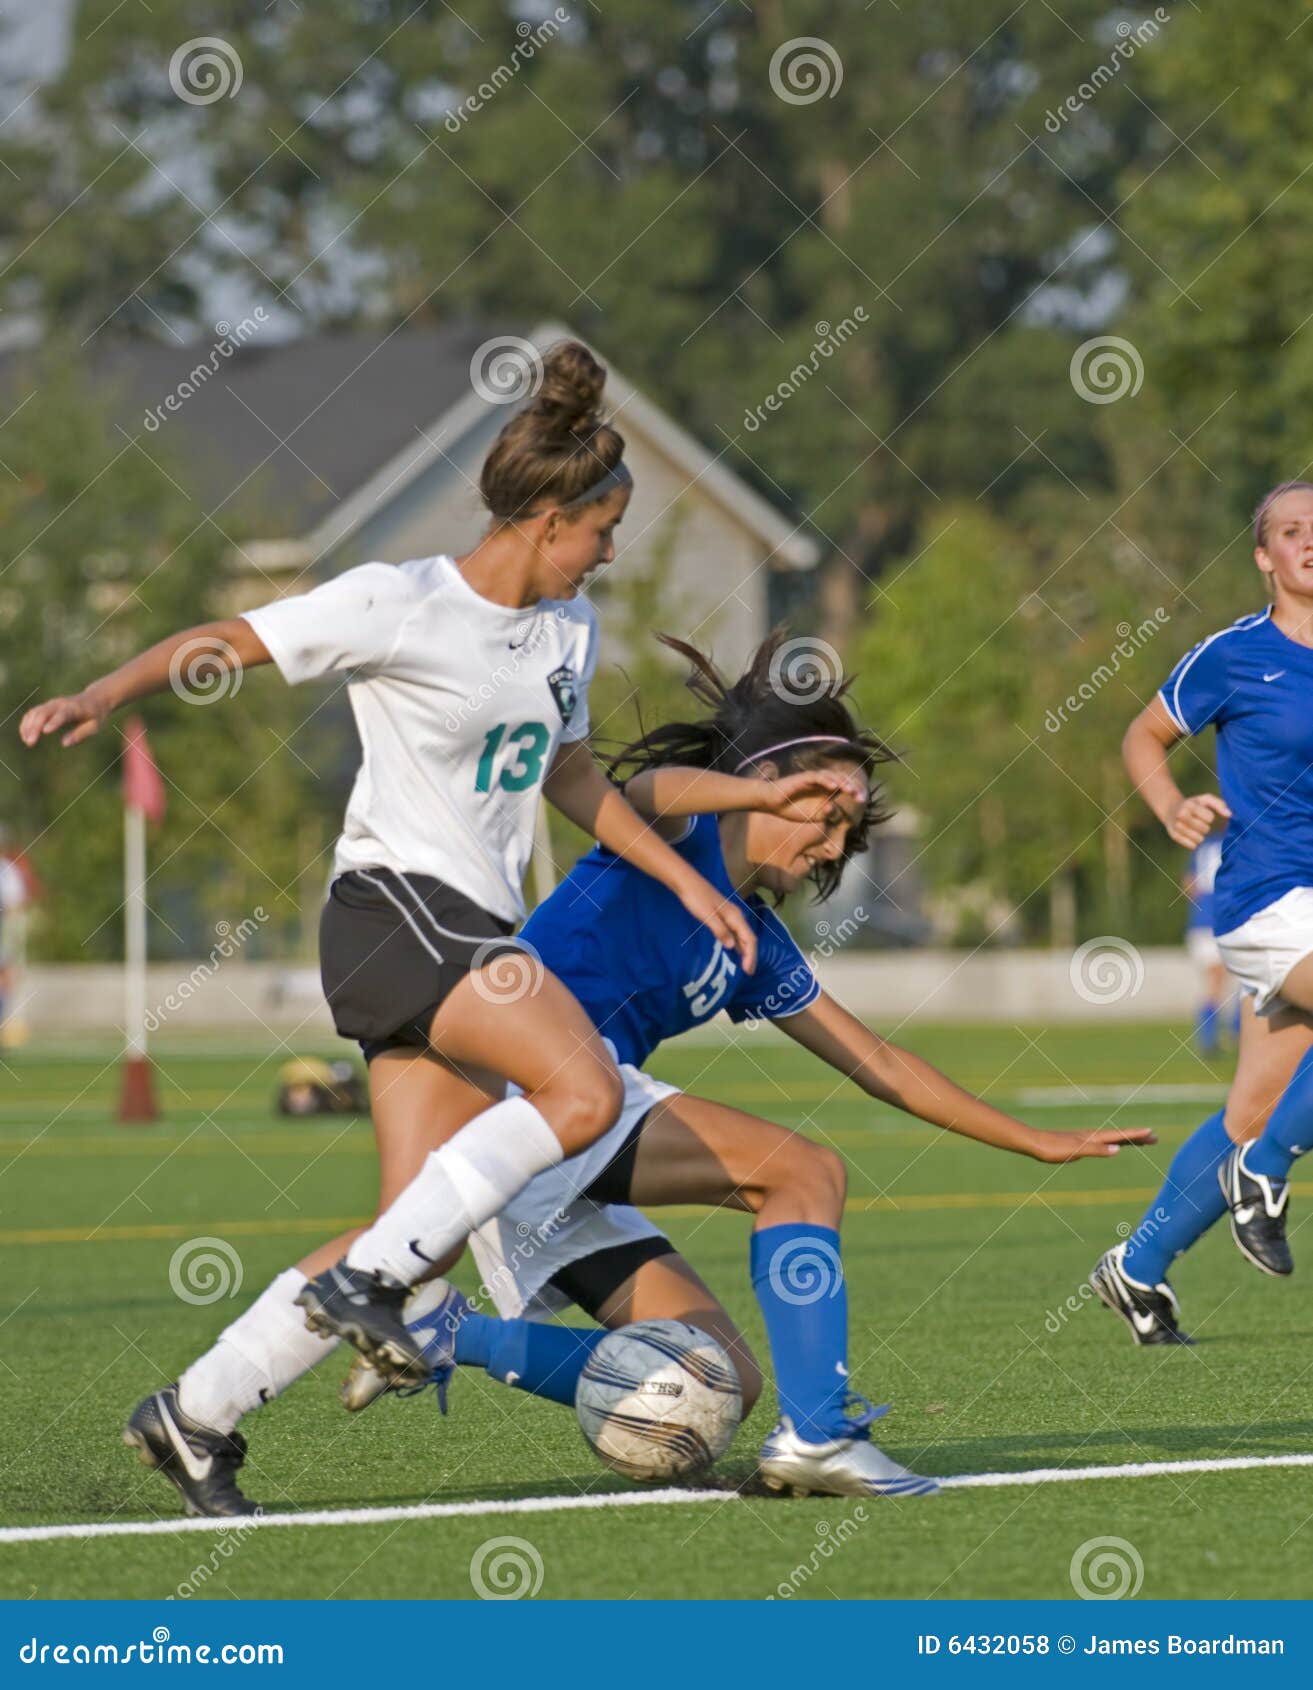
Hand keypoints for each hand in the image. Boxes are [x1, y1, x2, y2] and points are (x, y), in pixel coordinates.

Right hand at [20, 686, 110, 748]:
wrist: (94, 699)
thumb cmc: (96, 715)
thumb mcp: (95, 725)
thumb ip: (81, 734)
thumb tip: (64, 744)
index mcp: (74, 708)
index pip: (62, 714)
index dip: (54, 722)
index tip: (45, 731)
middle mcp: (60, 704)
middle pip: (43, 713)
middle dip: (35, 727)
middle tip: (30, 743)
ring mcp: (52, 704)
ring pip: (35, 712)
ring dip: (28, 726)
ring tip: (28, 742)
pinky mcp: (46, 706)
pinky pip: (32, 713)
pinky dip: (27, 723)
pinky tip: (25, 735)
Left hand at [678, 875, 756, 973]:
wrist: (686, 882)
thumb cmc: (696, 898)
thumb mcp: (707, 916)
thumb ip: (720, 931)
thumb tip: (732, 947)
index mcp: (735, 916)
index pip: (749, 939)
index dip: (751, 956)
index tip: (748, 971)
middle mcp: (736, 916)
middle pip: (749, 938)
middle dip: (750, 955)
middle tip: (748, 972)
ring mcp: (730, 915)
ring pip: (742, 935)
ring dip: (745, 950)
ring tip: (743, 965)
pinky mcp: (723, 915)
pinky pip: (735, 932)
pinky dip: (737, 944)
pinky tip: (733, 951)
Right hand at [754, 769, 865, 822]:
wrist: (772, 804)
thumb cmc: (792, 809)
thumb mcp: (813, 815)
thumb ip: (826, 814)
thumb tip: (836, 811)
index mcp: (826, 790)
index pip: (844, 787)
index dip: (854, 792)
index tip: (863, 801)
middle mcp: (822, 782)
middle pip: (841, 779)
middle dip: (853, 787)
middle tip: (862, 798)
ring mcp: (813, 778)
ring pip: (831, 776)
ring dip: (842, 783)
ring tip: (851, 791)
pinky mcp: (803, 777)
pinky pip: (817, 777)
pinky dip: (826, 780)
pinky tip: (833, 787)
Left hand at [1028, 1125, 1156, 1162]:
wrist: (1034, 1143)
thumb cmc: (1053, 1148)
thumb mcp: (1076, 1151)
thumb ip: (1096, 1150)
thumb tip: (1117, 1149)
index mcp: (1094, 1138)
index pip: (1119, 1136)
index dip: (1135, 1135)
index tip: (1152, 1132)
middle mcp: (1092, 1136)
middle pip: (1119, 1136)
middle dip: (1137, 1137)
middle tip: (1155, 1137)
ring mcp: (1086, 1139)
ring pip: (1112, 1138)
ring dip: (1127, 1140)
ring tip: (1140, 1141)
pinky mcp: (1079, 1144)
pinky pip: (1102, 1143)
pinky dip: (1113, 1143)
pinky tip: (1112, 1146)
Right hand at [1164, 792, 1229, 848]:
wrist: (1170, 808)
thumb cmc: (1193, 804)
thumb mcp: (1204, 799)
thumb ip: (1218, 804)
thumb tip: (1229, 814)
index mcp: (1190, 805)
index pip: (1209, 818)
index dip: (1209, 818)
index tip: (1204, 815)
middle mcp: (1181, 815)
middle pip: (1205, 829)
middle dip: (1205, 828)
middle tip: (1200, 824)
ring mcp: (1176, 826)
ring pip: (1198, 839)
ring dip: (1201, 837)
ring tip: (1196, 831)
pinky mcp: (1173, 835)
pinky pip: (1191, 845)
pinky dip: (1194, 843)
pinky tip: (1192, 837)